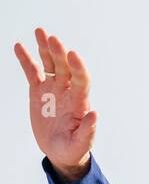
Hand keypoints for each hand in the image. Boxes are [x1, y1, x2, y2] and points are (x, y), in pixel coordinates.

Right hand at [13, 27, 96, 182]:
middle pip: (65, 68)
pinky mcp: (38, 91)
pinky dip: (26, 59)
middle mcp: (68, 91)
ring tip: (40, 31)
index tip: (72, 54)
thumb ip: (87, 130)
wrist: (60, 152)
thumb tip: (95, 114)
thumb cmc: (73, 150)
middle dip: (60, 53)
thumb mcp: (80, 144)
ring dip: (45, 49)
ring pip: (50, 64)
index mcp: (79, 103)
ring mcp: (53, 89)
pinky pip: (32, 72)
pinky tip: (19, 46)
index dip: (78, 67)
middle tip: (53, 38)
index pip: (81, 80)